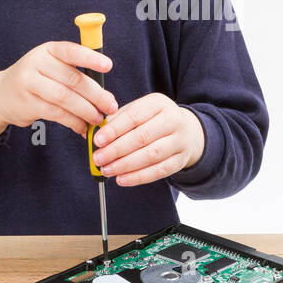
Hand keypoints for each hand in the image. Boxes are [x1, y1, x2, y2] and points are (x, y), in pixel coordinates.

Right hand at [0, 41, 118, 138]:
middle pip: (72, 79)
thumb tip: (106, 95)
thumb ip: (75, 74)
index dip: (90, 58)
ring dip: (86, 111)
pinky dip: (73, 122)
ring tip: (98, 119)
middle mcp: (37, 63)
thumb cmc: (38, 79)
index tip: (108, 66)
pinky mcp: (27, 104)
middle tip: (111, 106)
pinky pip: (56, 114)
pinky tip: (82, 126)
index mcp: (48, 50)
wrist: (1, 93)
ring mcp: (29, 83)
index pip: (71, 51)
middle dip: (96, 95)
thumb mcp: (51, 67)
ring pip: (65, 98)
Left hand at [91, 93, 205, 186]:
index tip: (98, 140)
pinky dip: (138, 177)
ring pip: (150, 156)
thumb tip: (96, 132)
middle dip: (116, 150)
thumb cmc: (155, 120)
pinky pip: (159, 171)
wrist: (187, 130)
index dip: (114, 130)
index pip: (134, 116)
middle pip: (142, 137)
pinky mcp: (181, 160)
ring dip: (125, 165)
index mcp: (159, 103)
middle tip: (98, 158)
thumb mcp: (139, 110)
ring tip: (107, 169)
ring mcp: (179, 141)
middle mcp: (173, 120)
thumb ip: (118, 119)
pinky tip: (122, 179)